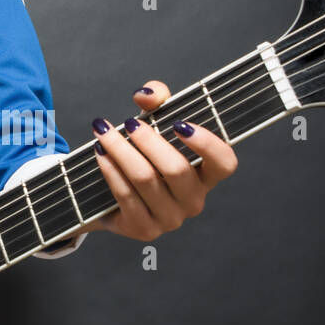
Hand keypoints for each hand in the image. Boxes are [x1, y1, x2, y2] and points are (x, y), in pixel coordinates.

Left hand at [84, 79, 237, 240]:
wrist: (113, 197)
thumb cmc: (144, 155)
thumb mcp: (154, 123)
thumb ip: (156, 101)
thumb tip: (145, 95)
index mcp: (207, 176)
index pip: (224, 163)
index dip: (207, 144)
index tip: (180, 124)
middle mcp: (194, 201)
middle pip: (176, 170)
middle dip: (149, 141)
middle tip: (129, 123)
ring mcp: (170, 219)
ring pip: (146, 180)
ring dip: (121, 151)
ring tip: (103, 133)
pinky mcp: (144, 229)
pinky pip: (126, 196)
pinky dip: (111, 170)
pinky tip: (100, 154)